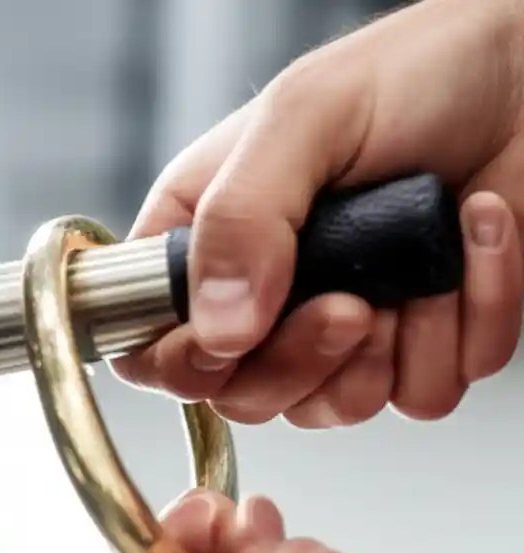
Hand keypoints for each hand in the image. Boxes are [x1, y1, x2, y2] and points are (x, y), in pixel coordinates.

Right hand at [112, 0, 523, 427]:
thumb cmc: (411, 73)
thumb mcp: (302, 120)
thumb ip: (243, 220)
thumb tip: (218, 331)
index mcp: (204, 239)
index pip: (151, 345)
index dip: (181, 364)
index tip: (228, 342)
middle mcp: (265, 292)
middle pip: (242, 397)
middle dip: (301, 360)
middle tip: (350, 303)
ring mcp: (341, 323)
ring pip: (335, 409)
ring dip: (391, 345)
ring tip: (420, 257)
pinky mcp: (421, 342)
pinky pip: (428, 392)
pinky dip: (467, 325)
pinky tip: (473, 246)